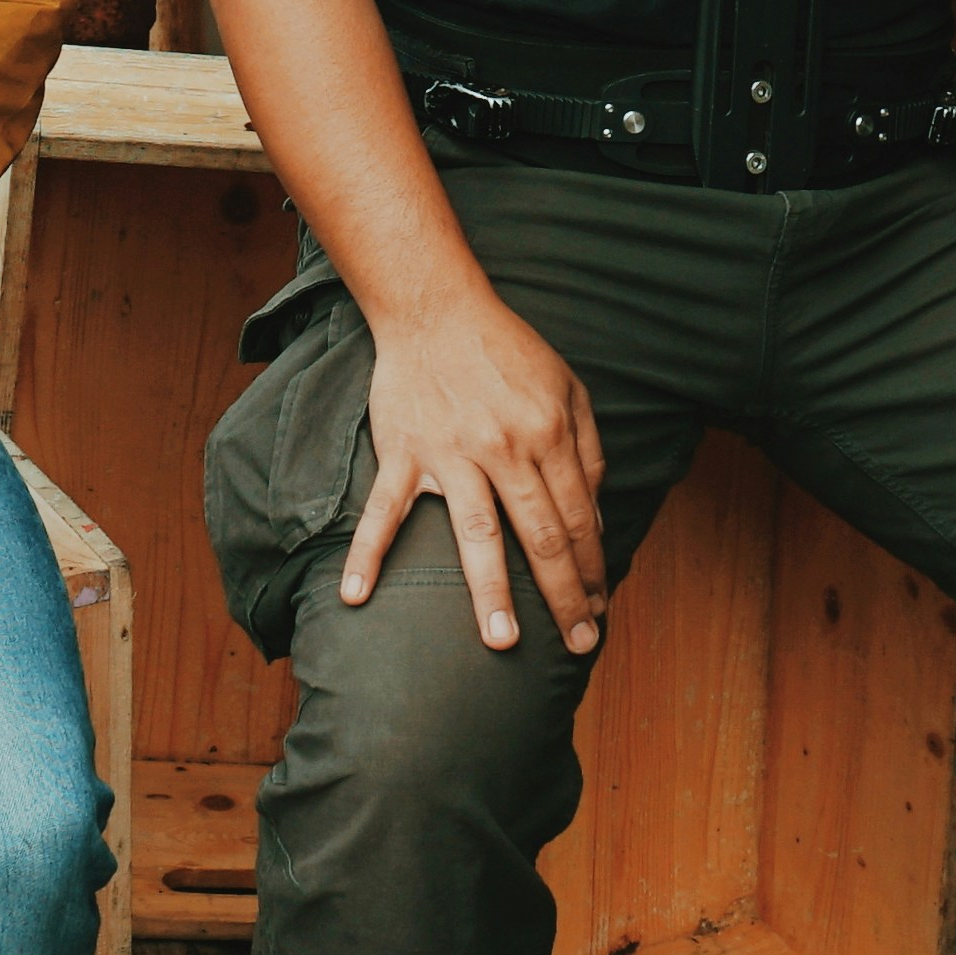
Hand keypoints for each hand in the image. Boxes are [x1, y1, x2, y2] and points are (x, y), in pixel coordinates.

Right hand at [344, 290, 610, 654]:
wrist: (435, 309)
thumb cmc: (507, 351)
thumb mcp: (568, 388)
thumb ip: (587, 450)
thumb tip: (596, 514)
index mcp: (549, 434)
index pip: (579, 518)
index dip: (593, 568)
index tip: (599, 607)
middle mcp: (504, 449)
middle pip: (542, 537)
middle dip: (565, 597)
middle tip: (579, 645)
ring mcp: (450, 455)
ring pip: (476, 534)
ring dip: (491, 592)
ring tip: (502, 643)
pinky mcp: (404, 454)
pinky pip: (384, 510)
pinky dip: (366, 552)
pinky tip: (356, 596)